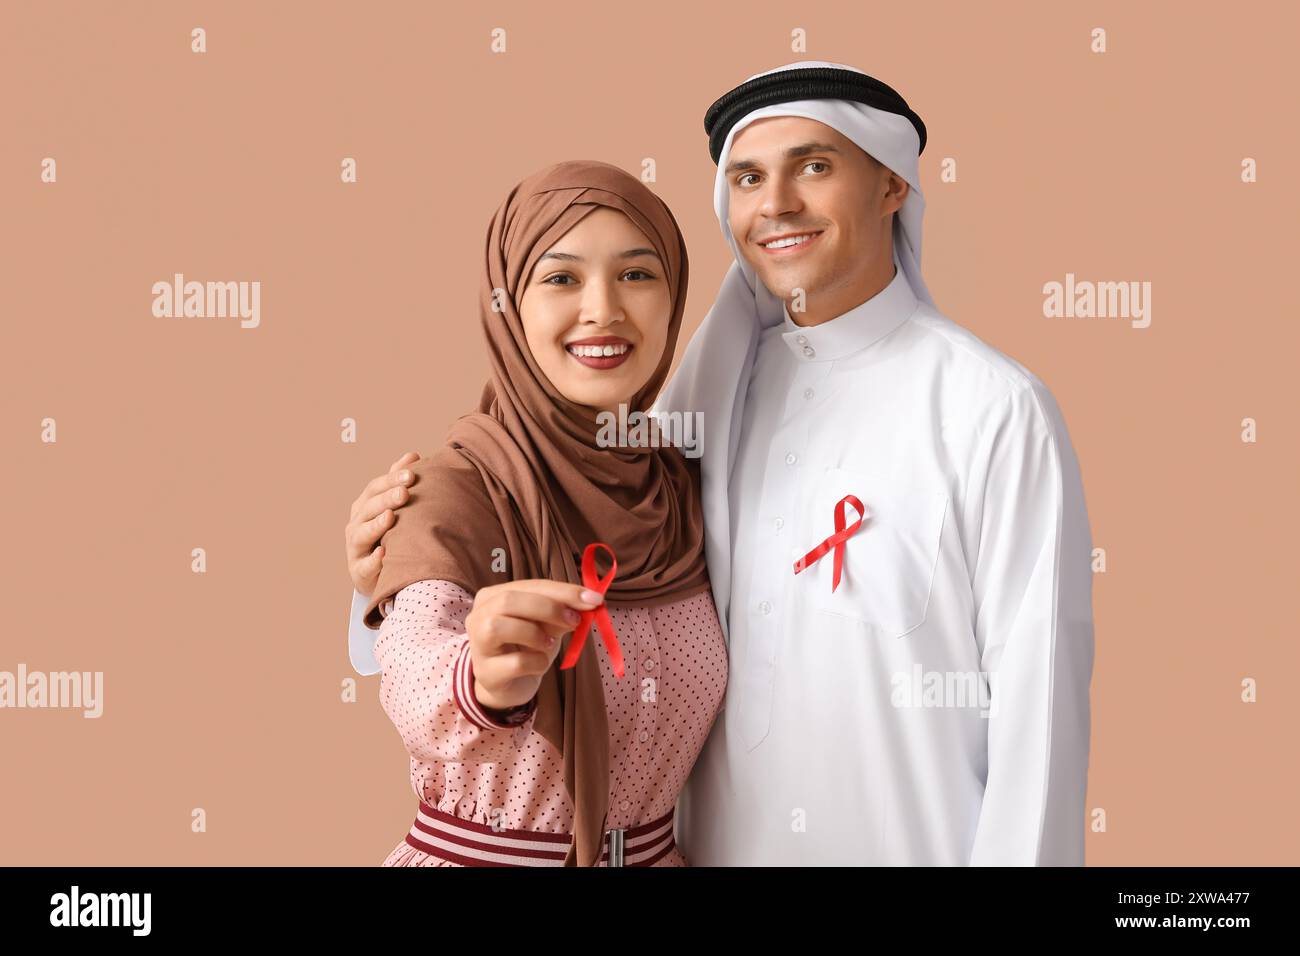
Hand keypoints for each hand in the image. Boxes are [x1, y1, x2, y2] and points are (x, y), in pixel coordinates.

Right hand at [345, 451, 419, 597]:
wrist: (379, 572)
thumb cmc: (388, 534)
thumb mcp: (391, 507)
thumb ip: (398, 482)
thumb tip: (412, 455)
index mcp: (364, 506)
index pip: (374, 488)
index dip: (391, 480)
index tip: (411, 474)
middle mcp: (356, 524)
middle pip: (369, 508)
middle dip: (386, 499)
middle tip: (405, 492)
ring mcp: (355, 548)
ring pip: (362, 535)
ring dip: (376, 526)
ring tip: (390, 517)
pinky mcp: (359, 572)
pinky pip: (365, 566)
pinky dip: (373, 561)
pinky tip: (383, 554)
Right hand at [466, 580, 603, 709]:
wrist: (510, 685)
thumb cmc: (527, 647)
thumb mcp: (546, 624)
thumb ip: (563, 610)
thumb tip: (591, 600)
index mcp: (493, 596)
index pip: (530, 585)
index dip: (563, 591)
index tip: (594, 599)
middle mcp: (478, 616)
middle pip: (508, 601)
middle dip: (548, 608)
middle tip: (575, 621)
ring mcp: (478, 645)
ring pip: (499, 627)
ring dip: (535, 635)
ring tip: (549, 645)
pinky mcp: (486, 673)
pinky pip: (515, 662)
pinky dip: (537, 662)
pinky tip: (539, 664)